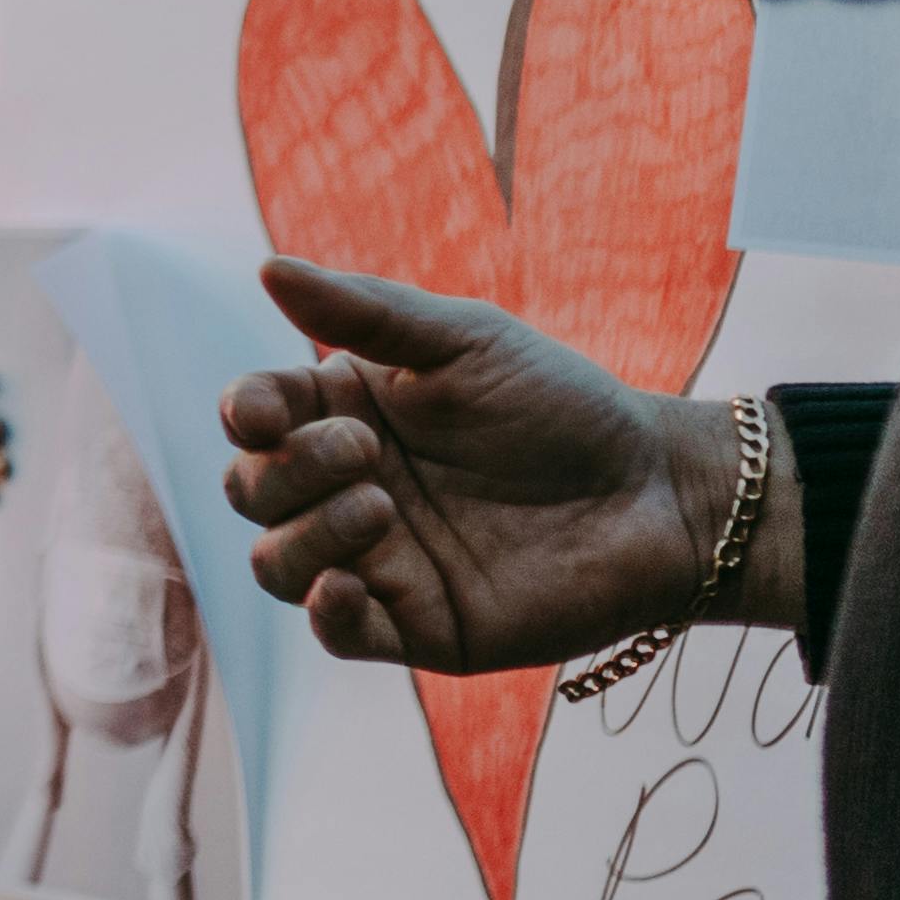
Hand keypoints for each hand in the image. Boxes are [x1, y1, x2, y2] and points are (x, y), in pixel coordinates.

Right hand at [217, 257, 719, 671]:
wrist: (655, 493)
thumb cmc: (562, 405)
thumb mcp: (465, 340)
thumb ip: (366, 311)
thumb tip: (268, 268)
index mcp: (346, 413)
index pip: (255, 414)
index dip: (244, 412)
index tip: (264, 410)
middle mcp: (347, 487)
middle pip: (252, 490)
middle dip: (288, 470)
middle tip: (367, 450)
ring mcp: (377, 560)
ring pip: (276, 564)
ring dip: (305, 535)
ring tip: (379, 508)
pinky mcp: (417, 625)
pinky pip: (337, 631)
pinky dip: (325, 612)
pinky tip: (347, 585)